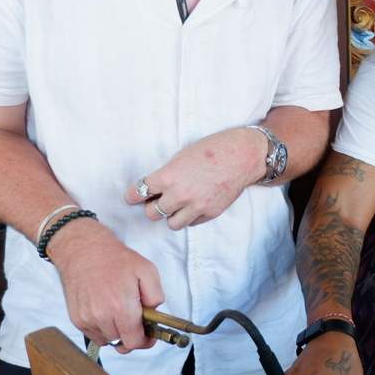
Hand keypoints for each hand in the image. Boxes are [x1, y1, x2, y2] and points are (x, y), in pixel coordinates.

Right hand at [47, 217, 163, 352]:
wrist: (83, 250)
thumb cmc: (115, 259)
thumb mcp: (147, 271)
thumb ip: (156, 296)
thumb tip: (154, 313)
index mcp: (121, 307)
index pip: (134, 341)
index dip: (145, 341)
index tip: (149, 336)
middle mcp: (101, 316)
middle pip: (122, 343)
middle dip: (133, 334)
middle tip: (136, 319)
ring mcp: (86, 319)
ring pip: (108, 340)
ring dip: (117, 332)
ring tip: (119, 312)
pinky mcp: (76, 318)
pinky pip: (94, 335)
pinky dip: (103, 328)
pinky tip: (107, 311)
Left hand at [124, 127, 266, 229]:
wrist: (242, 156)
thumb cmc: (212, 150)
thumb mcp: (181, 157)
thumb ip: (167, 174)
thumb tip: (156, 188)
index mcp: (168, 177)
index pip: (139, 192)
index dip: (132, 196)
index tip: (132, 198)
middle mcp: (180, 194)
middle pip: (152, 213)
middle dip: (152, 207)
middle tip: (156, 201)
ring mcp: (196, 206)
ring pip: (171, 223)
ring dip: (170, 216)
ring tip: (175, 207)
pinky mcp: (210, 212)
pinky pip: (191, 223)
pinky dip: (189, 217)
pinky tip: (193, 206)